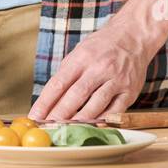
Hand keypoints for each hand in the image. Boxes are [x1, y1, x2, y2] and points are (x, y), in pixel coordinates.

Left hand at [29, 23, 150, 121]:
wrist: (132, 36)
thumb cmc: (101, 47)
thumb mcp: (79, 52)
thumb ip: (67, 74)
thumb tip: (49, 100)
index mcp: (82, 58)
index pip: (59, 83)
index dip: (45, 102)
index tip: (35, 116)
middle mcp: (99, 68)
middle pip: (76, 95)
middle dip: (59, 114)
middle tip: (47, 127)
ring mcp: (116, 80)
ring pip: (96, 104)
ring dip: (80, 120)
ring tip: (66, 132)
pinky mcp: (130, 91)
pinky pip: (115, 110)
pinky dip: (103, 120)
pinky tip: (92, 127)